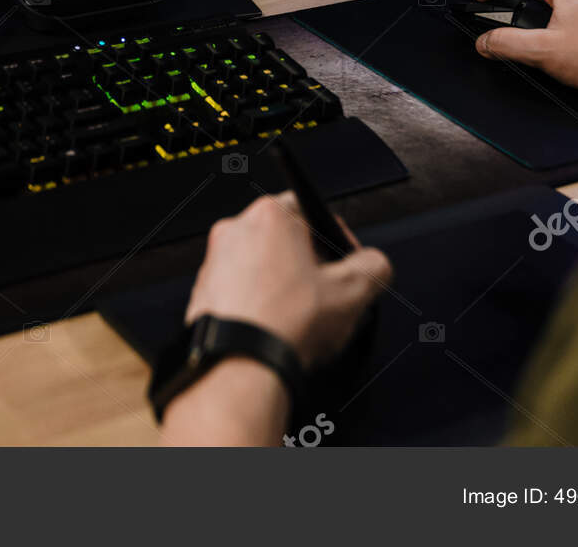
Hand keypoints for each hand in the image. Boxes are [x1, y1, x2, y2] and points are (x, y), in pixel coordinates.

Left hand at [184, 192, 390, 368]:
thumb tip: (374, 265)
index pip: (315, 212)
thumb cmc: (284, 326)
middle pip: (287, 240)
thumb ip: (374, 267)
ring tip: (300, 319)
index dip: (339, 242)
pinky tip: (274, 329)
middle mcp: (235, 230)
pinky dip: (258, 304)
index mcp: (271, 216)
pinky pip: (240, 289)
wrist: (238, 365)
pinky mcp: (203, 291)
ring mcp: (214, 261)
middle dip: (311, 266)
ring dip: (284, 286)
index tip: (348, 267)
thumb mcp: (352, 293)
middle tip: (327, 297)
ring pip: (262, 265)